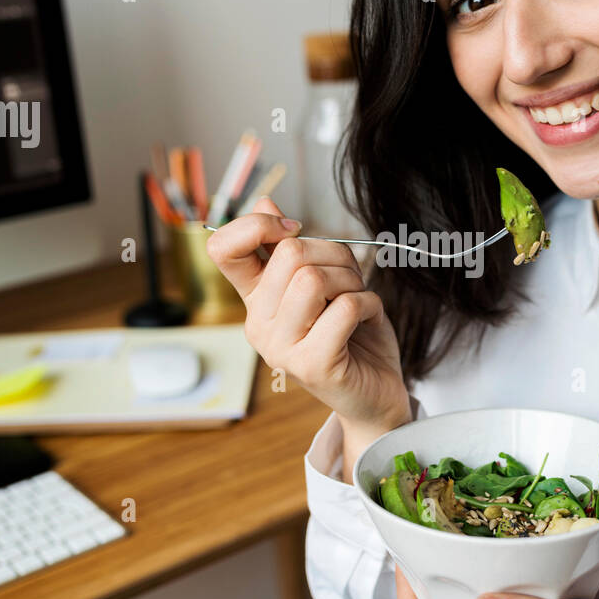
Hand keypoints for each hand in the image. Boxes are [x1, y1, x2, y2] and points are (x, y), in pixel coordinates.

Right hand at [206, 198, 411, 443]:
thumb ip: (292, 248)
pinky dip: (367, 303)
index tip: (293, 230)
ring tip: (357, 301)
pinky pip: (343, 307)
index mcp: (255, 299)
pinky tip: (367, 319)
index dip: (257, 225)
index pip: (223, 249)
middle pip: (290, 254)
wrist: (375, 395)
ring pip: (312, 278)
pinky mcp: (311, 365)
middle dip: (334, 255)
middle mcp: (258, 325)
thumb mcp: (322, 283)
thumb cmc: (352, 335)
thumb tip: (264, 203)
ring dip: (351, 280)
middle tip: (348, 280)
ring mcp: (281, 348)